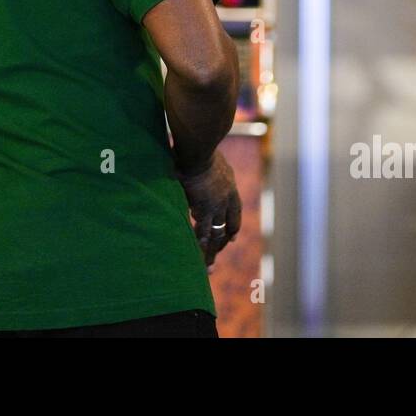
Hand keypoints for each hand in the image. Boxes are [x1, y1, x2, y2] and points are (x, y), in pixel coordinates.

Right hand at [177, 151, 241, 267]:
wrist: (199, 148)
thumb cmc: (197, 145)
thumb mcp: (204, 155)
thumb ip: (197, 160)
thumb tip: (181, 151)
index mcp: (228, 184)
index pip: (233, 209)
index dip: (232, 224)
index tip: (232, 238)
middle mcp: (227, 197)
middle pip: (228, 225)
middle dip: (224, 241)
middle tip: (220, 255)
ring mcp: (217, 206)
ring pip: (216, 234)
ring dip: (212, 252)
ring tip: (208, 270)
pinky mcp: (204, 211)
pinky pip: (203, 235)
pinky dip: (200, 249)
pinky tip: (198, 261)